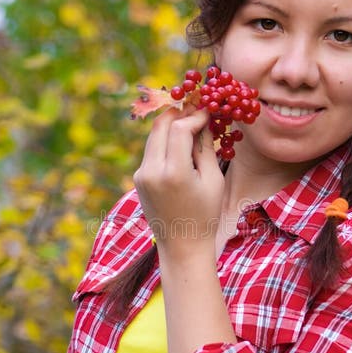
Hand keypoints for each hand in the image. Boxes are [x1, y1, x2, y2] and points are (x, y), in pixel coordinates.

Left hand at [133, 106, 224, 258]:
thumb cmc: (205, 214)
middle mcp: (152, 171)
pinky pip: (151, 150)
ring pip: (153, 136)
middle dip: (178, 112)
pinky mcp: (138, 178)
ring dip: (170, 125)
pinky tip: (179, 141)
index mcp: (174, 173)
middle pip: (161, 126)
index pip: (180, 128)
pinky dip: (164, 141)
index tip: (208, 111)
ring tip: (190, 120)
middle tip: (195, 106)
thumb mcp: (212, 180)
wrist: (182, 246)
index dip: (195, 115)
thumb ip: (206, 147)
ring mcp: (141, 175)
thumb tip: (205, 119)